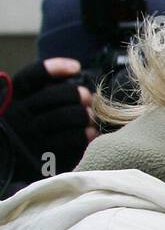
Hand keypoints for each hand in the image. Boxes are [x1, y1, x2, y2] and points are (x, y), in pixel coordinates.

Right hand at [1, 58, 96, 175]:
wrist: (6, 162)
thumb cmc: (20, 128)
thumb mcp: (20, 105)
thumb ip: (40, 90)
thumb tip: (72, 73)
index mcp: (12, 99)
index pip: (30, 77)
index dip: (54, 68)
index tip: (76, 67)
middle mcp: (19, 116)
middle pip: (54, 96)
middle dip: (77, 94)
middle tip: (88, 98)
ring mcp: (31, 136)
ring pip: (65, 116)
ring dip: (84, 115)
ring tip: (91, 117)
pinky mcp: (44, 155)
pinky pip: (71, 140)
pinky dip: (85, 135)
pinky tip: (91, 133)